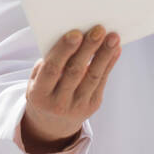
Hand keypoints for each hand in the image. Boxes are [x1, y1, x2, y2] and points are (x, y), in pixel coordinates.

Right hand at [21, 25, 120, 153]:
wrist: (52, 124)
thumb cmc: (44, 89)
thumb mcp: (37, 79)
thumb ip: (50, 61)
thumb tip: (76, 36)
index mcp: (38, 94)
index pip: (52, 70)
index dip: (64, 51)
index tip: (76, 33)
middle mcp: (57, 103)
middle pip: (75, 72)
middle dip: (88, 49)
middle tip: (98, 30)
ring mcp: (77, 107)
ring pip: (93, 77)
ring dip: (105, 54)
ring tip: (113, 37)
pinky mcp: (92, 106)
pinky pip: (102, 81)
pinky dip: (109, 63)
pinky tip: (115, 49)